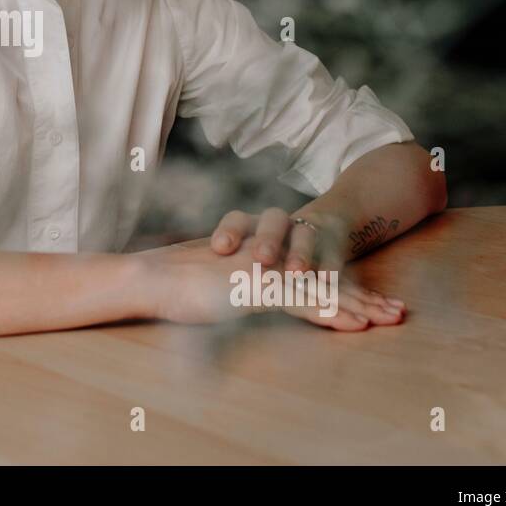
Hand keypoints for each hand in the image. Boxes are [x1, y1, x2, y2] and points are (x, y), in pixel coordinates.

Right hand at [142, 229, 406, 331]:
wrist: (152, 278)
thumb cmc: (176, 285)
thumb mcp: (218, 286)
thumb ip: (241, 288)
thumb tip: (251, 298)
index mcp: (263, 259)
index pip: (312, 273)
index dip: (345, 288)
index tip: (372, 302)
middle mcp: (270, 260)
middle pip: (326, 277)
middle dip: (363, 295)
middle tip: (396, 311)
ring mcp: (264, 272)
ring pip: (322, 287)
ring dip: (358, 304)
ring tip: (388, 318)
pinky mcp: (256, 287)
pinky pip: (303, 301)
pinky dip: (332, 313)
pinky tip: (355, 324)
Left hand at [209, 206, 350, 271]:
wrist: (323, 227)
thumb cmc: (264, 253)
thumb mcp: (240, 259)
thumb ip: (213, 268)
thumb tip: (171, 286)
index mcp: (252, 224)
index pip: (237, 220)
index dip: (229, 232)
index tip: (219, 249)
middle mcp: (279, 224)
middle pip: (272, 222)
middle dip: (267, 240)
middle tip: (261, 258)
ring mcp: (308, 232)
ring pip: (304, 237)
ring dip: (301, 254)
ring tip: (298, 273)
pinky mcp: (333, 246)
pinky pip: (334, 256)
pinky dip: (331, 269)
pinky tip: (329, 283)